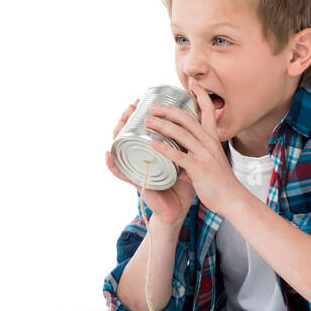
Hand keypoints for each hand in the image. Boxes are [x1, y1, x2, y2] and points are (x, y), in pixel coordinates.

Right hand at [105, 98, 196, 224]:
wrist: (180, 210)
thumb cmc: (182, 186)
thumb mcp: (186, 160)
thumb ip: (190, 145)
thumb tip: (201, 123)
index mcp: (152, 153)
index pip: (140, 130)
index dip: (138, 115)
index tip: (142, 101)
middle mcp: (142, 159)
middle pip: (128, 134)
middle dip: (126, 118)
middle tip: (132, 106)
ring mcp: (137, 169)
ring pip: (121, 149)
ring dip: (117, 134)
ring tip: (120, 121)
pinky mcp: (137, 182)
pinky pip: (121, 173)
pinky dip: (112, 165)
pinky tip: (108, 154)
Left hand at [143, 81, 243, 216]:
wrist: (232, 198)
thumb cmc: (220, 180)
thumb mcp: (211, 159)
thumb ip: (197, 152)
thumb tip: (182, 152)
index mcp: (212, 138)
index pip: (208, 111)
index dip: (201, 96)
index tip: (193, 84)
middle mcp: (209, 142)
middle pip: (187, 119)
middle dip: (169, 110)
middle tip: (153, 106)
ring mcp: (204, 154)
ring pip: (181, 133)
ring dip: (162, 125)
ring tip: (147, 120)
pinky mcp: (198, 168)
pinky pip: (178, 155)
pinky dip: (164, 148)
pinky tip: (152, 144)